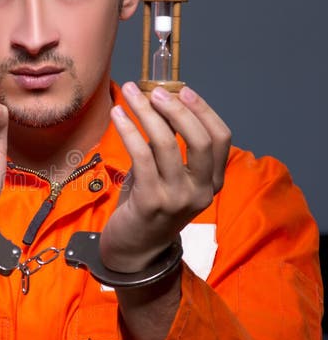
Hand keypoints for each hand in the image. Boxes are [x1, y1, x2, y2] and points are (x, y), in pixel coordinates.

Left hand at [99, 82, 230, 273]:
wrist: (134, 250)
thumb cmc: (150, 206)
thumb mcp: (169, 176)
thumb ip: (172, 146)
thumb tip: (161, 101)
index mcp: (211, 183)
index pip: (220, 138)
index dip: (203, 110)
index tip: (182, 90)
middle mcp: (200, 191)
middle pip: (199, 139)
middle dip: (178, 109)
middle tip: (155, 91)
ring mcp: (177, 199)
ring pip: (167, 144)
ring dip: (146, 113)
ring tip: (130, 94)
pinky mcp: (150, 202)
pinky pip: (141, 156)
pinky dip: (128, 130)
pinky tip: (118, 115)